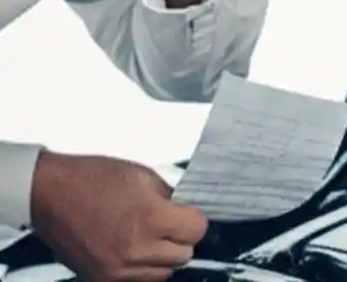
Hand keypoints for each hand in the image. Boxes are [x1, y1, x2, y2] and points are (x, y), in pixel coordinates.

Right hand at [30, 151, 207, 281]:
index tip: (186, 214)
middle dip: (180, 238)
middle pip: (184, 255)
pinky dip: (141, 268)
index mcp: (150, 218)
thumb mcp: (142, 176)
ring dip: (162, 256)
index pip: (197, 230)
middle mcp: (136, 249)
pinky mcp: (101, 279)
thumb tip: (186, 210)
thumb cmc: (89, 179)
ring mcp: (118, 269)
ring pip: (164, 272)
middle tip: (167, 224)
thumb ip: (170, 197)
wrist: (48, 194)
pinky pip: (139, 281)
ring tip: (146, 236)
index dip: (193, 218)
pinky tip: (132, 249)